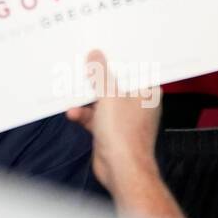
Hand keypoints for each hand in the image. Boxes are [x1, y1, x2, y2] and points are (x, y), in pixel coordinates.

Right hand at [65, 49, 162, 194]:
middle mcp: (136, 103)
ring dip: (85, 97)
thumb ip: (101, 74)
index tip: (102, 46)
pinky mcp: (109, 129)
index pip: (132, 68)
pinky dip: (83, 113)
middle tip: (82, 63)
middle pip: (113, 83)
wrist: (121, 170)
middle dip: (96, 77)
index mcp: (146, 92)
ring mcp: (122, 117)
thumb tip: (96, 56)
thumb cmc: (125, 133)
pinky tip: (72, 113)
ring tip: (71, 89)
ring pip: (101, 99)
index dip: (117, 58)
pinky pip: (93, 116)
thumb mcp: (109, 95)